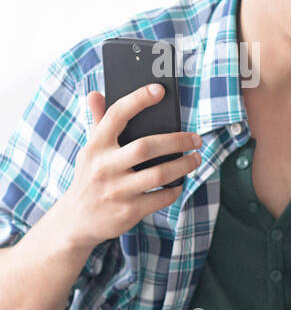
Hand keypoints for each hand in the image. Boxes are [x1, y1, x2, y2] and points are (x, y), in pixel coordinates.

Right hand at [49, 83, 201, 252]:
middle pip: (147, 146)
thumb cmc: (91, 177)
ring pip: (160, 173)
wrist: (76, 220)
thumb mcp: (90, 151)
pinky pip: (162, 197)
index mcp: (95, 146)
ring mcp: (117, 190)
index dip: (138, 99)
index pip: (117, 115)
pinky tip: (180, 182)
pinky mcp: (129, 210)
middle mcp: (104, 167)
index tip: (159, 90)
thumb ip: (98, 123)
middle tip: (196, 139)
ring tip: (196, 158)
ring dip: (184, 165)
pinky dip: (175, 189)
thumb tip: (95, 94)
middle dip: (177, 140)